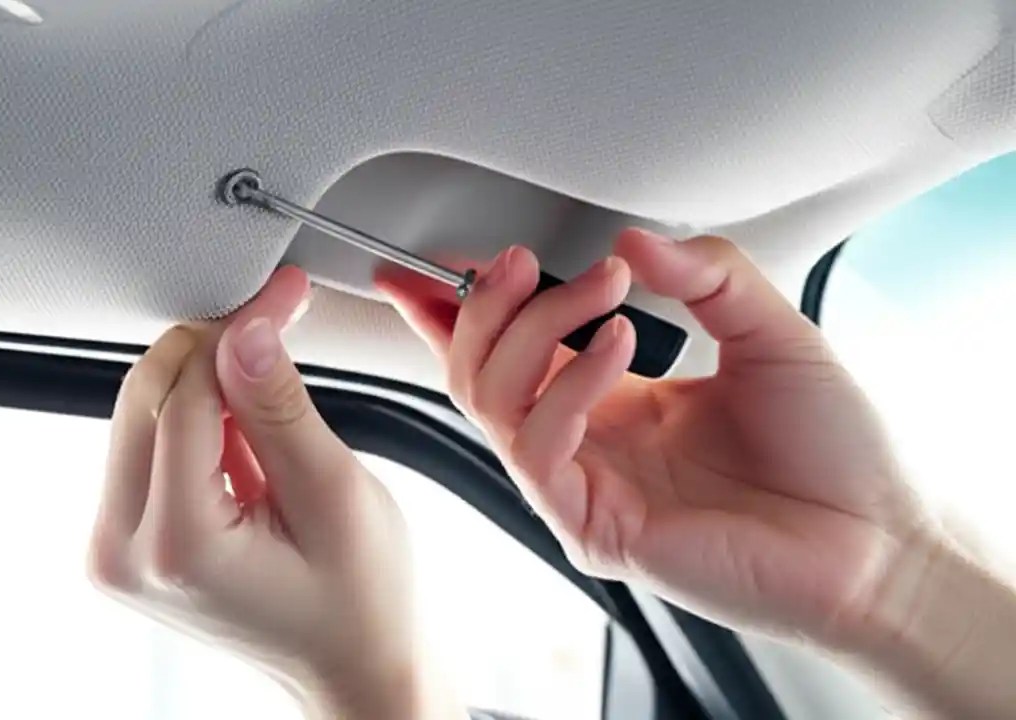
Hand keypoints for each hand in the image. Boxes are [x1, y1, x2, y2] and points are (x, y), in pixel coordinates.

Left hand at [87, 267, 458, 719]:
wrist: (349, 666)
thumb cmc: (358, 602)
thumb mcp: (335, 494)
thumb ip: (281, 407)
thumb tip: (246, 329)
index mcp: (177, 547)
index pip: (184, 396)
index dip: (236, 330)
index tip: (282, 298)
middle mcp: (123, 553)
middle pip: (144, 397)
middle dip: (212, 350)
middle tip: (276, 323)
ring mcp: (113, 552)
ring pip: (139, 413)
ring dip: (203, 385)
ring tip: (272, 416)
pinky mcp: (121, 543)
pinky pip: (143, 446)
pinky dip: (193, 420)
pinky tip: (244, 442)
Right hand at [378, 230, 926, 648]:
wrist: (879, 542)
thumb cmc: (831, 454)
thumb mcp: (771, 331)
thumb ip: (706, 276)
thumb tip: (636, 237)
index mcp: (610, 401)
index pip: (507, 351)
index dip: (453, 309)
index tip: (428, 263)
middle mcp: (586, 443)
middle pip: (479, 372)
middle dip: (485, 305)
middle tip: (518, 258)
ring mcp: (584, 486)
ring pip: (494, 402)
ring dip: (533, 328)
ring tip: (603, 283)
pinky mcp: (592, 527)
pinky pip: (539, 448)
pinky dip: (569, 384)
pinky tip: (620, 342)